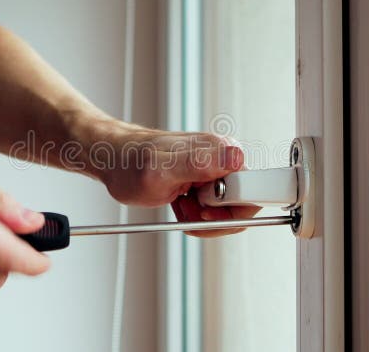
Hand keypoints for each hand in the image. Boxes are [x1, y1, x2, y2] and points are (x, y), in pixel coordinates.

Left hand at [97, 124, 260, 236]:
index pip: (255, 190)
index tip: (203, 207)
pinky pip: (214, 211)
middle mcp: (223, 157)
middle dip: (215, 217)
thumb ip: (199, 163)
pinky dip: (195, 214)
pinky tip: (178, 202)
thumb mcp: (161, 169)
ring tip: (179, 203)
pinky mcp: (207, 180)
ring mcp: (216, 170)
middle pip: (243, 205)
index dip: (230, 208)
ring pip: (228, 212)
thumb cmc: (129, 162)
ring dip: (202, 217)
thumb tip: (235, 157)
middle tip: (187, 206)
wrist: (113, 160)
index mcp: (221, 151)